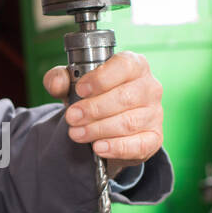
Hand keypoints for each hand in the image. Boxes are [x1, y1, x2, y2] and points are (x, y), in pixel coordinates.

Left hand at [43, 51, 163, 176]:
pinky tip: (99, 147)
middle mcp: (149, 87)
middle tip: (72, 117)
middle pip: (124, 97)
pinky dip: (116, 147)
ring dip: (99, 129)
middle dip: (94, 109)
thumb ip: (60, 79)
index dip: (101, 79)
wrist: (108, 127)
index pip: (124, 66)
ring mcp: (155, 113)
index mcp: (134, 65)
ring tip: (77, 133)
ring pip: (128, 122)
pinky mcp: (154, 138)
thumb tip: (56, 83)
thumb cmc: (95, 97)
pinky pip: (138, 144)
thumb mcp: (74, 84)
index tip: (81, 90)